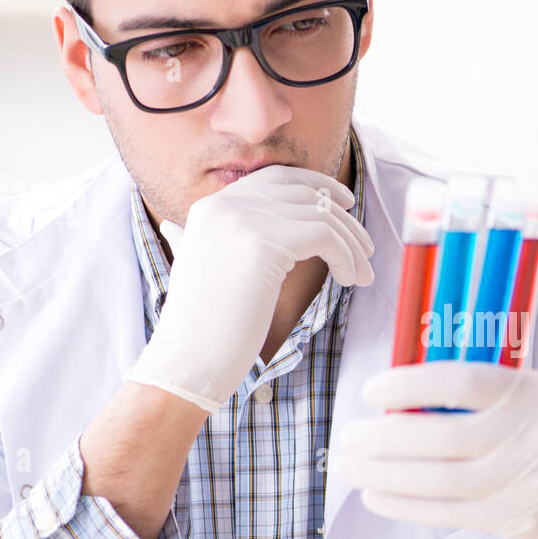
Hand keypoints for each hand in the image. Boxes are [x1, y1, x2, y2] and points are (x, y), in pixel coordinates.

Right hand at [126, 165, 373, 412]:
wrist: (189, 360)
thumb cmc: (203, 328)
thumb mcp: (196, 269)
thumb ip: (196, 241)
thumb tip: (172, 229)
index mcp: (211, 207)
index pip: (275, 178)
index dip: (316, 186)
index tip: (344, 205)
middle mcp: (225, 205)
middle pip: (304, 193)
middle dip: (343, 219)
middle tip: (365, 247)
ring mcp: (243, 220)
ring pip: (321, 215)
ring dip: (352, 244)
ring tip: (363, 274)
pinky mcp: (264, 242)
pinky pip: (326, 236)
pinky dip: (346, 257)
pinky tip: (350, 279)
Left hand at [332, 361, 537, 538]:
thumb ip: (484, 397)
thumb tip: (403, 400)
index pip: (463, 383)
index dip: (411, 384)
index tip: (371, 390)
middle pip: (444, 439)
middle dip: (385, 440)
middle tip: (348, 437)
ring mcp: (531, 484)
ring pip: (442, 483)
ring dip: (386, 476)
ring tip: (350, 467)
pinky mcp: (521, 520)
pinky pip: (452, 514)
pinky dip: (407, 506)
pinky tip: (378, 496)